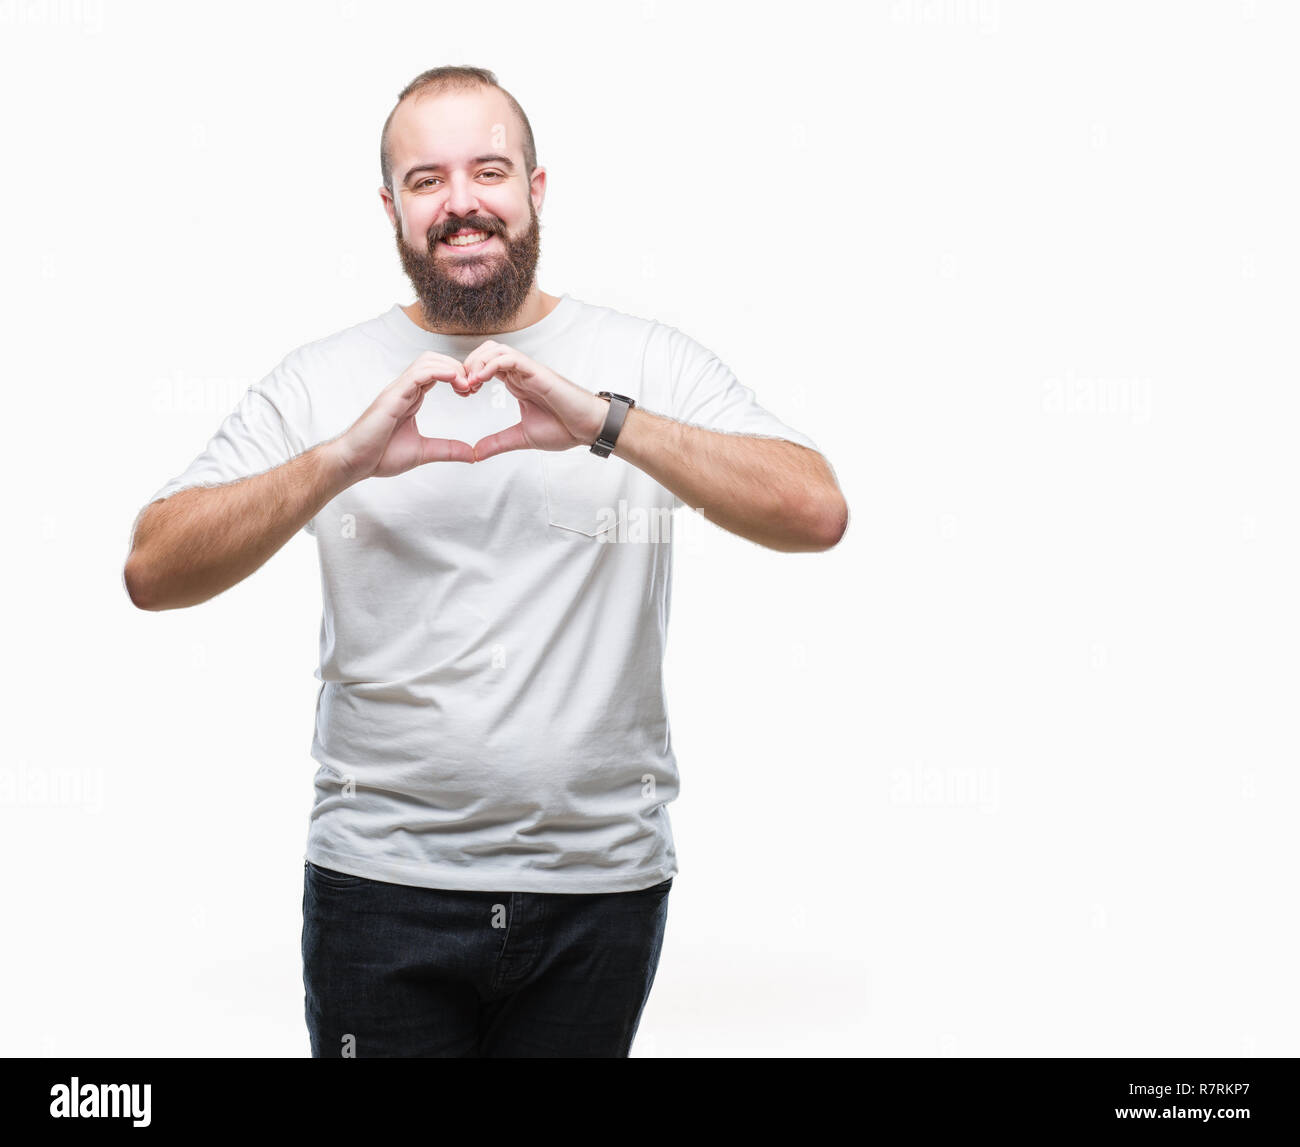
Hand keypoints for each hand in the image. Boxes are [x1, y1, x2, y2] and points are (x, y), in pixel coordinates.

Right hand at [333, 352, 475, 479]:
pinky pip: (418, 373)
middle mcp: (405, 389)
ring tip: (467, 384)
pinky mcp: (393, 396)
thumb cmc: (379, 455)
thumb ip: (448, 450)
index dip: (457, 376)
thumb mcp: (423, 452)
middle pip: (434, 360)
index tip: (471, 390)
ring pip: (427, 362)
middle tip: (474, 386)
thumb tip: (472, 454)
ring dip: (451, 368)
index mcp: (411, 398)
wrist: (354, 463)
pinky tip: (455, 380)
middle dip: (458, 368)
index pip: (436, 373)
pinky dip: (439, 372)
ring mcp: (398, 390)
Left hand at [463, 342, 607, 461]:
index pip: (485, 365)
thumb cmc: (564, 429)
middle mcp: (521, 372)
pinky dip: (491, 364)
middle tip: (461, 387)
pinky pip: (510, 358)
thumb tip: (474, 454)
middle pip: (486, 351)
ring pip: (496, 349)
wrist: (588, 428)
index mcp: (516, 383)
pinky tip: (481, 380)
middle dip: (468, 364)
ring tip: (470, 384)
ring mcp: (529, 370)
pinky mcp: (537, 372)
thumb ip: (497, 443)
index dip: (468, 374)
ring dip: (477, 362)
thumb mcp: (521, 437)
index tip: (462, 393)